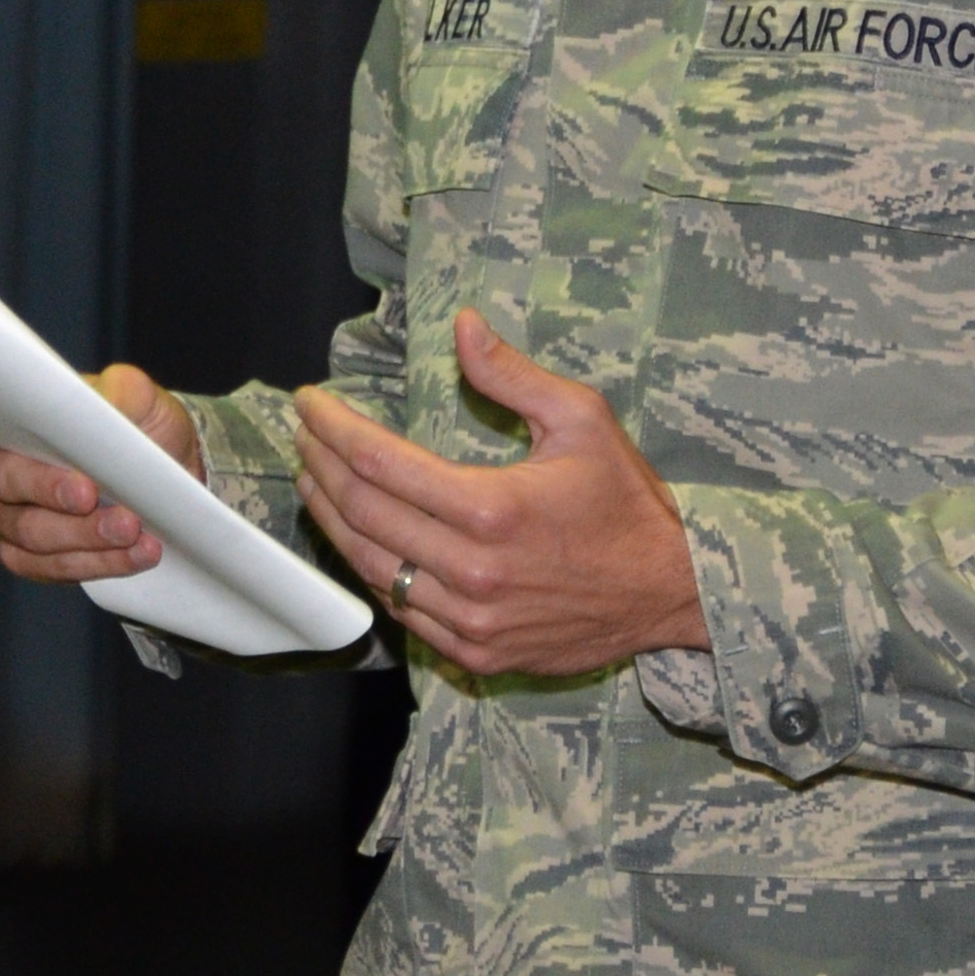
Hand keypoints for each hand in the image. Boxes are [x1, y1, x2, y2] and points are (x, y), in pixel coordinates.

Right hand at [0, 366, 201, 582]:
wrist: (164, 463)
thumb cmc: (134, 421)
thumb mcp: (135, 395)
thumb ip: (118, 390)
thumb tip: (103, 402)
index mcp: (2, 432)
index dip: (36, 479)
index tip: (85, 489)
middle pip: (11, 513)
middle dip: (69, 521)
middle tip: (123, 520)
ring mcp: (10, 524)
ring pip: (35, 546)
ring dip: (91, 544)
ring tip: (136, 534)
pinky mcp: (34, 558)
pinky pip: (56, 569)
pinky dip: (100, 564)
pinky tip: (135, 555)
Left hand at [294, 309, 708, 677]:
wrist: (671, 594)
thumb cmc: (626, 504)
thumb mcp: (582, 420)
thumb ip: (512, 374)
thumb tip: (462, 325)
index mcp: (493, 510)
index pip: (379, 463)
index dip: (332, 428)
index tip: (309, 403)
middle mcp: (472, 571)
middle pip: (362, 514)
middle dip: (319, 467)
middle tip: (303, 435)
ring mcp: (470, 619)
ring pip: (370, 566)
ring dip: (331, 519)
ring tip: (313, 479)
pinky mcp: (475, 650)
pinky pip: (400, 609)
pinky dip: (368, 567)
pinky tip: (356, 536)